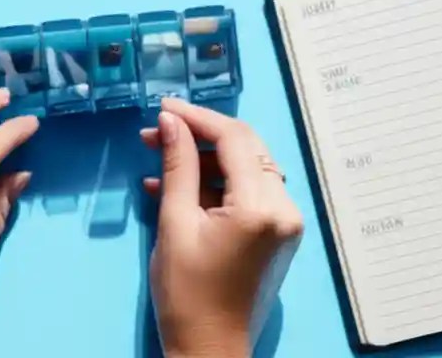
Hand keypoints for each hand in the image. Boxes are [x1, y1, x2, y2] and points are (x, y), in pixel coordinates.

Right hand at [141, 98, 303, 357]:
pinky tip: (175, 187)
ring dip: (204, 160)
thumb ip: (176, 166)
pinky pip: (249, 191)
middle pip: (245, 148)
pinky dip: (215, 184)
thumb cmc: (187, 294)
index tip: (162, 107)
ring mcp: (285, 220)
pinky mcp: (278, 232)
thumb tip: (169, 120)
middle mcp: (284, 207)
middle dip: (200, 136)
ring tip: (158, 161)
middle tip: (155, 132)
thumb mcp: (174, 224)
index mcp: (261, 206)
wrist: (210, 348)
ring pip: (246, 167)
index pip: (234, 139)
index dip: (197, 117)